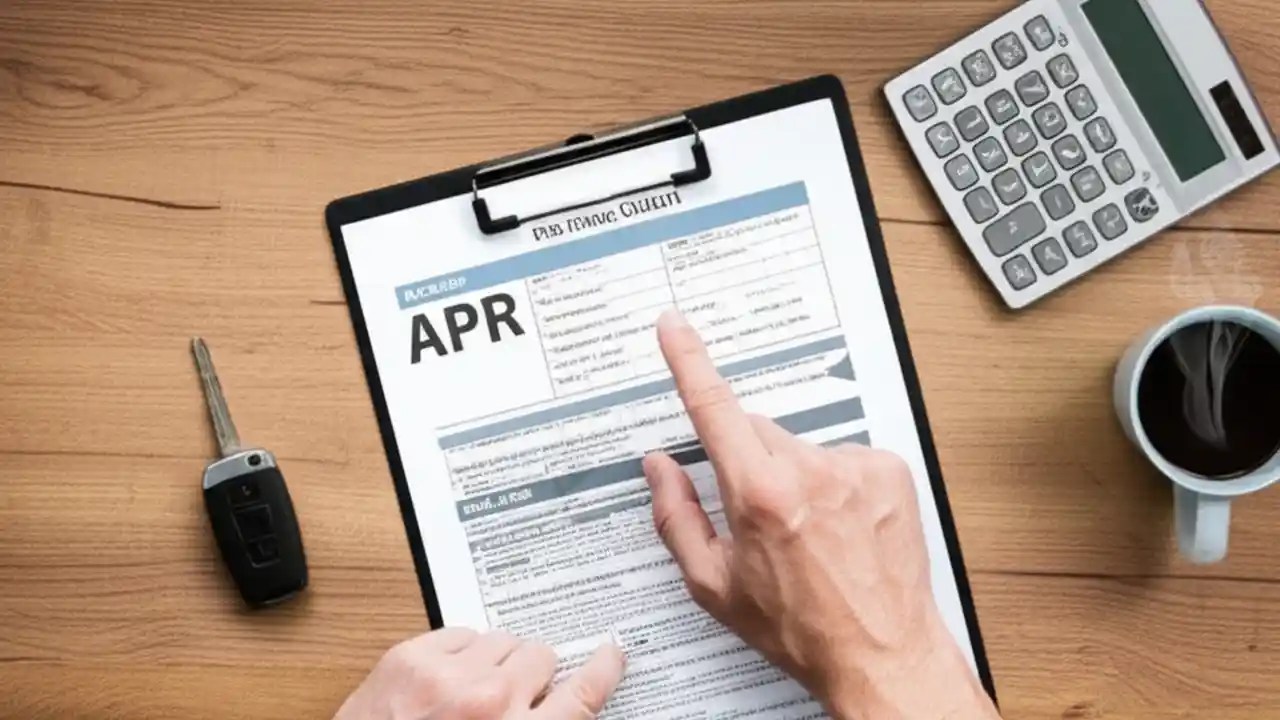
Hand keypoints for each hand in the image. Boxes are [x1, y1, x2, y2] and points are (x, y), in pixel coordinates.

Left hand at [333, 629, 624, 719]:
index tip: (611, 654)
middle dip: (530, 674)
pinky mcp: (411, 657)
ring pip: (501, 639)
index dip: (602, 670)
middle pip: (541, 658)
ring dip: (495, 660)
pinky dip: (458, 652)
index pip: (583, 696)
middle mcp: (491, 705)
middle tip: (511, 693)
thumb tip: (556, 707)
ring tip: (471, 688)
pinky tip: (444, 678)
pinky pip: (460, 633)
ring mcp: (448, 677)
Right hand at [644, 311, 997, 719]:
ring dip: (794, 475)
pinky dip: (835, 483)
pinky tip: (840, 527)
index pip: (713, 409)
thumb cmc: (801, 629)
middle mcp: (811, 471)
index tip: (674, 327)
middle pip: (756, 432)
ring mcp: (855, 467)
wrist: (881, 653)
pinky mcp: (888, 470)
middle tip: (759, 517)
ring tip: (810, 533)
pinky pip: (842, 458)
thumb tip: (660, 468)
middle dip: (746, 462)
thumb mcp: (714, 585)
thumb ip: (676, 516)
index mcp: (760, 495)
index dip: (688, 361)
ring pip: (800, 447)